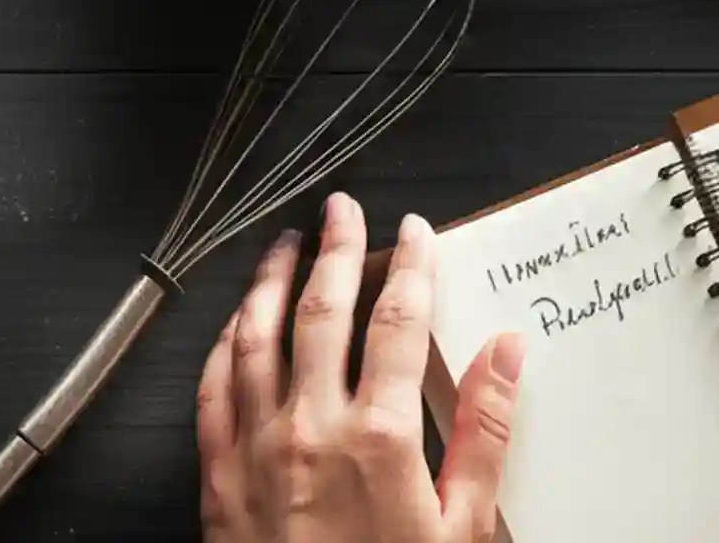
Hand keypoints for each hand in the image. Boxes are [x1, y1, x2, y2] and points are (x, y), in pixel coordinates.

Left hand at [196, 192, 524, 542]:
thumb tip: (507, 353)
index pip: (397, 320)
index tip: (415, 230)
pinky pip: (212, 389)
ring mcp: (256, 447)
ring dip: (270, 280)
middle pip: (322, 310)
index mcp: (379, 435)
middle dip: (336, 248)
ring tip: (284, 244)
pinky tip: (235, 322)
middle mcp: (311, 427)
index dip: (409, 264)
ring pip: (256, 336)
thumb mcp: (464, 526)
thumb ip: (485, 431)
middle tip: (342, 208)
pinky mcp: (218, 475)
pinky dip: (224, 343)